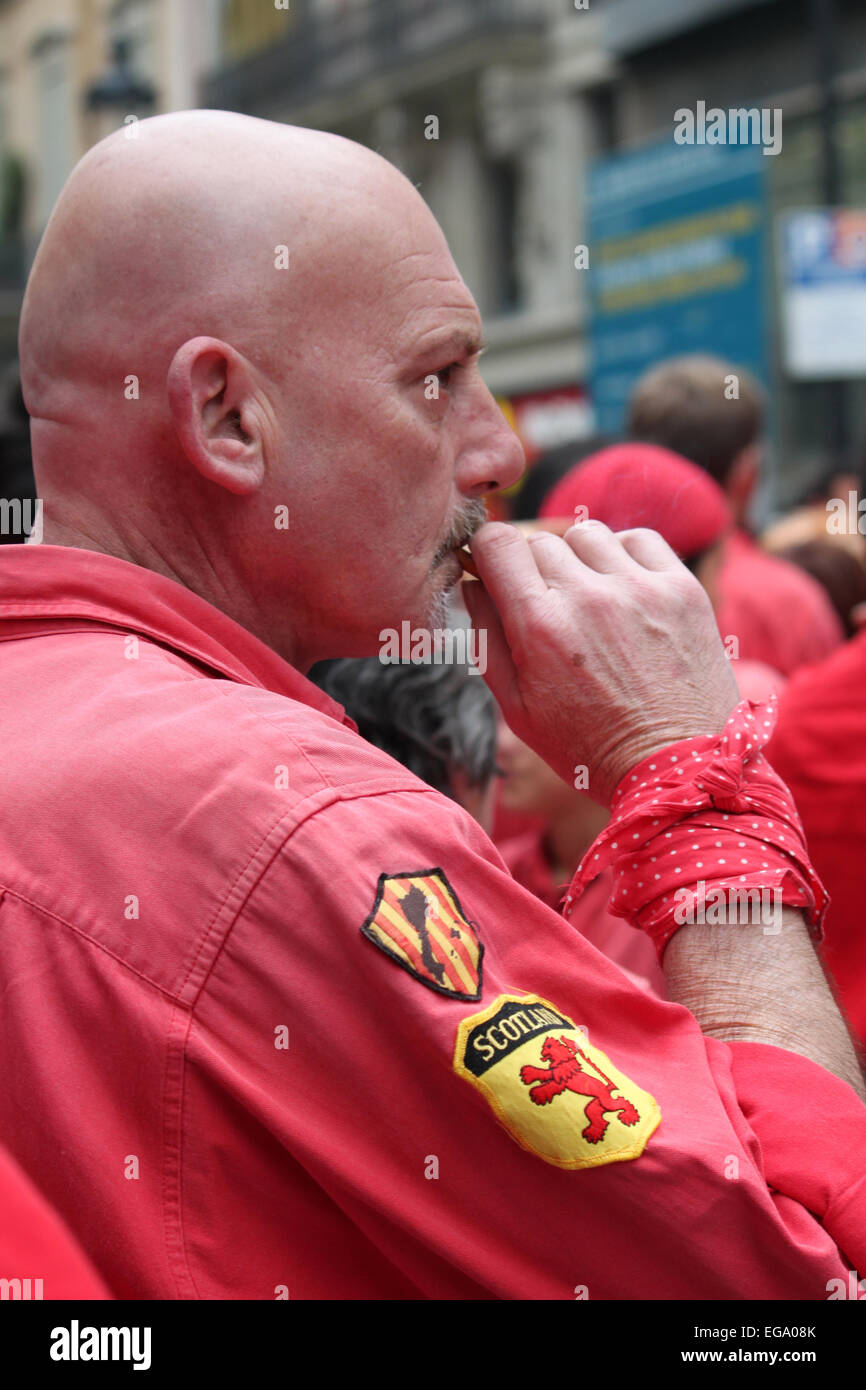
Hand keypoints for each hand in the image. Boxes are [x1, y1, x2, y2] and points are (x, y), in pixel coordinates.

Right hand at [462, 520, 738, 805]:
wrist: (677, 770)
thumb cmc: (589, 748)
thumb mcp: (517, 709)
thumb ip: (486, 638)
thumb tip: (472, 583)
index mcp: (540, 626)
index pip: (497, 540)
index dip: (488, 552)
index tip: (495, 572)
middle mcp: (589, 596)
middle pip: (540, 540)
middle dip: (532, 569)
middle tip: (547, 610)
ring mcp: (640, 588)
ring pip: (587, 535)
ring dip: (579, 560)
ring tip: (589, 604)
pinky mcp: (681, 589)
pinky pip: (640, 539)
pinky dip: (625, 556)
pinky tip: (624, 591)